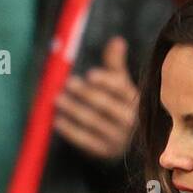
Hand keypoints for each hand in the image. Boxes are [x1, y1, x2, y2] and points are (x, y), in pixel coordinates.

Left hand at [54, 36, 138, 160]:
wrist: (126, 145)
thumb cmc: (119, 107)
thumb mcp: (121, 86)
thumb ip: (115, 64)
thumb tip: (117, 40)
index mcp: (135, 101)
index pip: (121, 90)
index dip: (106, 82)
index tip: (90, 74)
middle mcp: (130, 121)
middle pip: (106, 106)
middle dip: (86, 94)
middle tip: (68, 83)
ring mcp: (118, 139)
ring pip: (93, 122)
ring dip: (74, 110)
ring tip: (58, 98)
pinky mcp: (105, 152)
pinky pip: (85, 141)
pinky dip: (70, 131)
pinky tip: (57, 121)